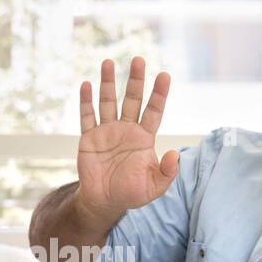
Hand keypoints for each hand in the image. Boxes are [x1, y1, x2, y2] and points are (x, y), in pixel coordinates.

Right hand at [76, 57, 177, 214]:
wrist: (104, 202)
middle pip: (132, 99)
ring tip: (108, 62)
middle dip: (135, 80)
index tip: (164, 75)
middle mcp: (126, 129)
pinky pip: (87, 116)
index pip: (154, 111)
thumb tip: (175, 154)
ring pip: (108, 102)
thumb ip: (167, 172)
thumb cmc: (131, 193)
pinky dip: (86, 101)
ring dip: (108, 83)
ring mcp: (107, 132)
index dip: (159, 94)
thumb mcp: (154, 187)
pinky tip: (86, 85)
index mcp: (144, 138)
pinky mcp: (89, 138)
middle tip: (138, 59)